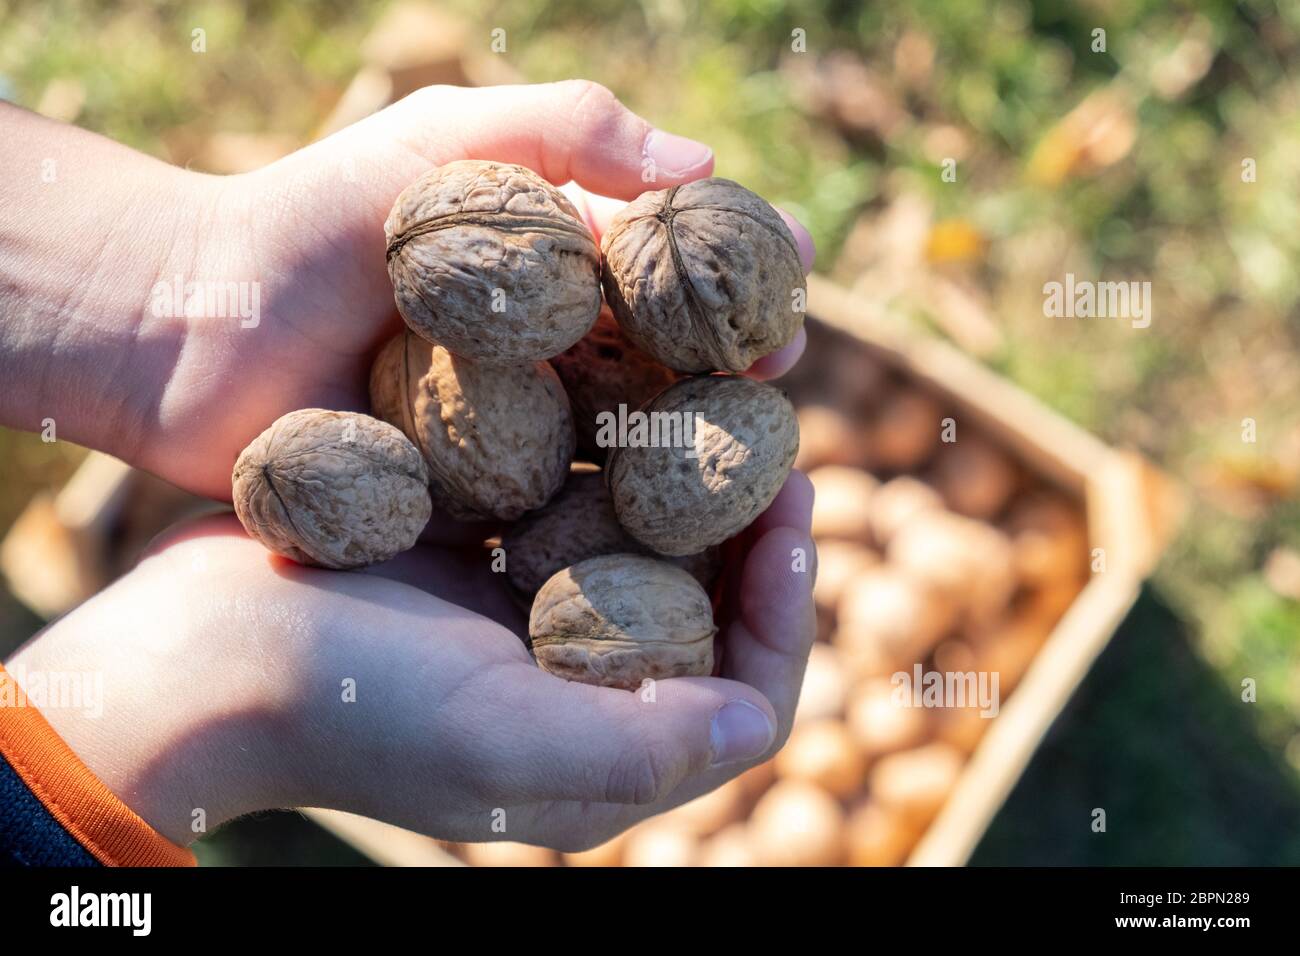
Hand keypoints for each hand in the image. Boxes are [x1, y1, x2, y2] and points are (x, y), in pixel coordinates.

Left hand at [0, 82, 813, 499]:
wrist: (180, 324)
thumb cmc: (304, 220)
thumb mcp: (439, 141)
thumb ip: (565, 128)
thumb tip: (701, 156)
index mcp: (543, 265)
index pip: (667, 274)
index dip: (735, 280)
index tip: (792, 295)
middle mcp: (536, 353)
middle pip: (659, 366)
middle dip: (728, 376)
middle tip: (781, 390)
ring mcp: (503, 432)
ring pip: (616, 447)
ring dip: (685, 461)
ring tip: (750, 477)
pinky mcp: (465, 502)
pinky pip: (550, 516)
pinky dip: (608, 528)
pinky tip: (666, 546)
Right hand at [9, 473, 815, 850]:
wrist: (205, 653)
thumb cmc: (354, 705)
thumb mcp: (501, 742)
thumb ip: (640, 745)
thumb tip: (763, 719)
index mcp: (602, 748)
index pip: (748, 694)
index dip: (787, 607)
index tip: (794, 511)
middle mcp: (581, 687)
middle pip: (708, 611)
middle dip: (749, 530)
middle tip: (772, 441)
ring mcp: (532, 620)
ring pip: (650, 547)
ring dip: (688, 481)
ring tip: (713, 400)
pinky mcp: (487, 563)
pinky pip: (578, 503)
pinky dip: (610, 455)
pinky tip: (623, 389)